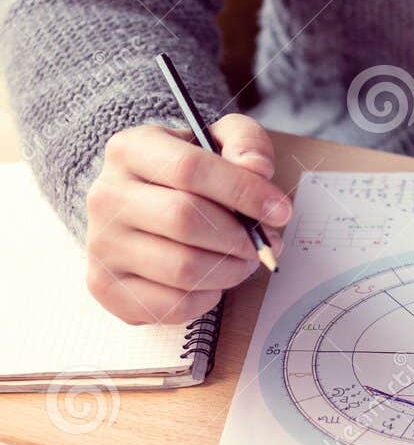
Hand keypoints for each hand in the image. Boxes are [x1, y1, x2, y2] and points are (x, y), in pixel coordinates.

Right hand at [86, 114, 289, 324]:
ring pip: (182, 268)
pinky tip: (215, 280)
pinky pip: (171, 305)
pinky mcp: (106, 288)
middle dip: (240, 236)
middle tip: (265, 243)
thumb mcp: (217, 139)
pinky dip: (207, 297)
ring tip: (245, 260)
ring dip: (230, 270)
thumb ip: (244, 143)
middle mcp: (106, 196)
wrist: (141, 200)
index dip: (243, 191)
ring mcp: (101, 245)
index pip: (190, 169)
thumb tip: (257, 170)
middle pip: (185, 220)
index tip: (280, 210)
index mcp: (129, 150)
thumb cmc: (186, 170)